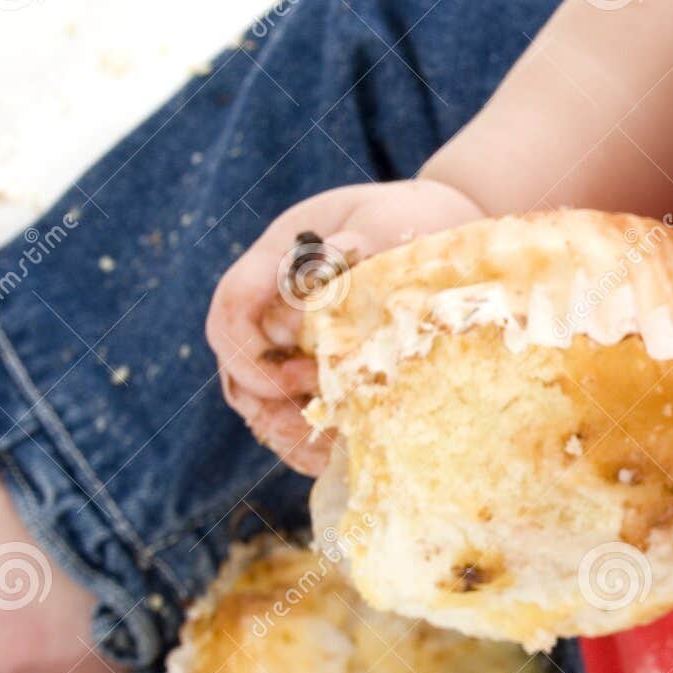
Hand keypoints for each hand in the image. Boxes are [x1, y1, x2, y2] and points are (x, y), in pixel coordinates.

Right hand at [206, 178, 483, 473]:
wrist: (440, 230)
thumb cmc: (409, 221)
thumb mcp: (380, 223)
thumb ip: (347, 249)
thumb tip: (319, 283)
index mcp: (273, 265)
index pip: (231, 314)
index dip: (252, 355)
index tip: (304, 374)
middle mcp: (270, 311)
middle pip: (239, 371)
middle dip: (273, 402)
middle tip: (324, 417)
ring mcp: (289, 346)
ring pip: (260, 404)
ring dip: (289, 430)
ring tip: (335, 441)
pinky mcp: (316, 375)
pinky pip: (293, 422)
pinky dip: (309, 444)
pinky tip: (342, 452)